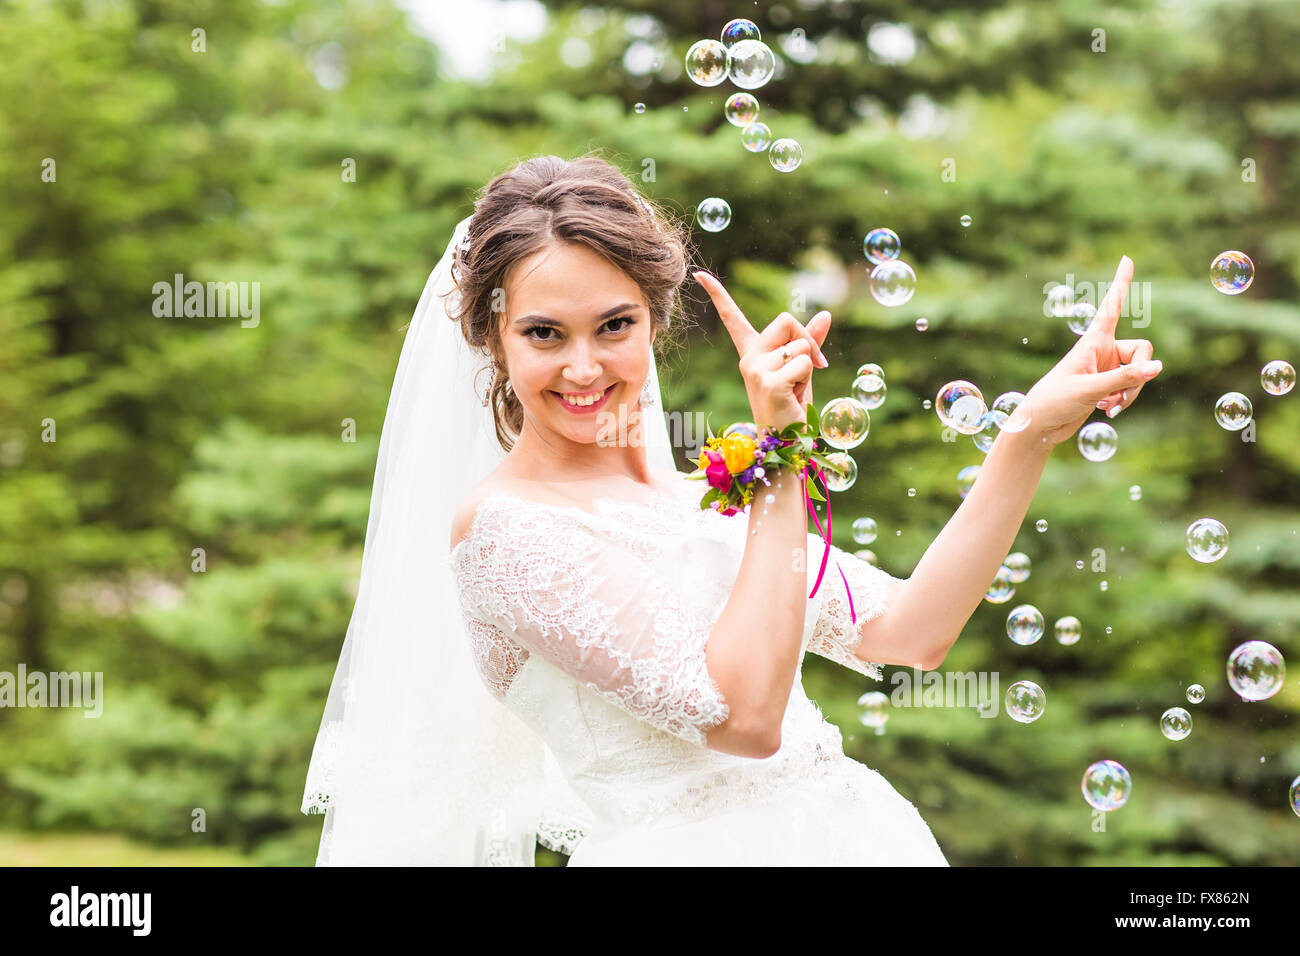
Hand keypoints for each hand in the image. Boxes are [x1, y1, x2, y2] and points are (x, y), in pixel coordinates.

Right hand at [694, 270, 829, 430]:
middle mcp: (748, 358)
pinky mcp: (769, 382)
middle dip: (807, 340)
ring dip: (810, 365)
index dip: (717, 295)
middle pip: (786, 320)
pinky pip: (804, 363)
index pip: (732, 318)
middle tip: (811, 367)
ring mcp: (755, 370)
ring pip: (800, 344)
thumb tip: (826, 314)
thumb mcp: (801, 368)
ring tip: (797, 388)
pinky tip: (795, 396)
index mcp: (751, 352)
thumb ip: (810, 342)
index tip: (699, 274)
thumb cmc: (792, 405)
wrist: (786, 441)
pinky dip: (809, 378)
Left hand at [1019, 256, 1162, 446]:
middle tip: (1122, 395)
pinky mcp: (1107, 385)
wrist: (1039, 426)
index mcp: (1093, 342)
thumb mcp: (1090, 390)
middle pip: (1143, 351)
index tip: (1126, 258)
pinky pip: (1131, 387)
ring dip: (1131, 392)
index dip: (1120, 283)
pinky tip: (1106, 410)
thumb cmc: (1055, 401)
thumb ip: (1125, 379)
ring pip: (1140, 373)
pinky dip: (1124, 400)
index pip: (1111, 307)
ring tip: (1110, 406)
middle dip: (1140, 375)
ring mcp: (1106, 368)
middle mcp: (1102, 351)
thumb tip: (1158, 367)